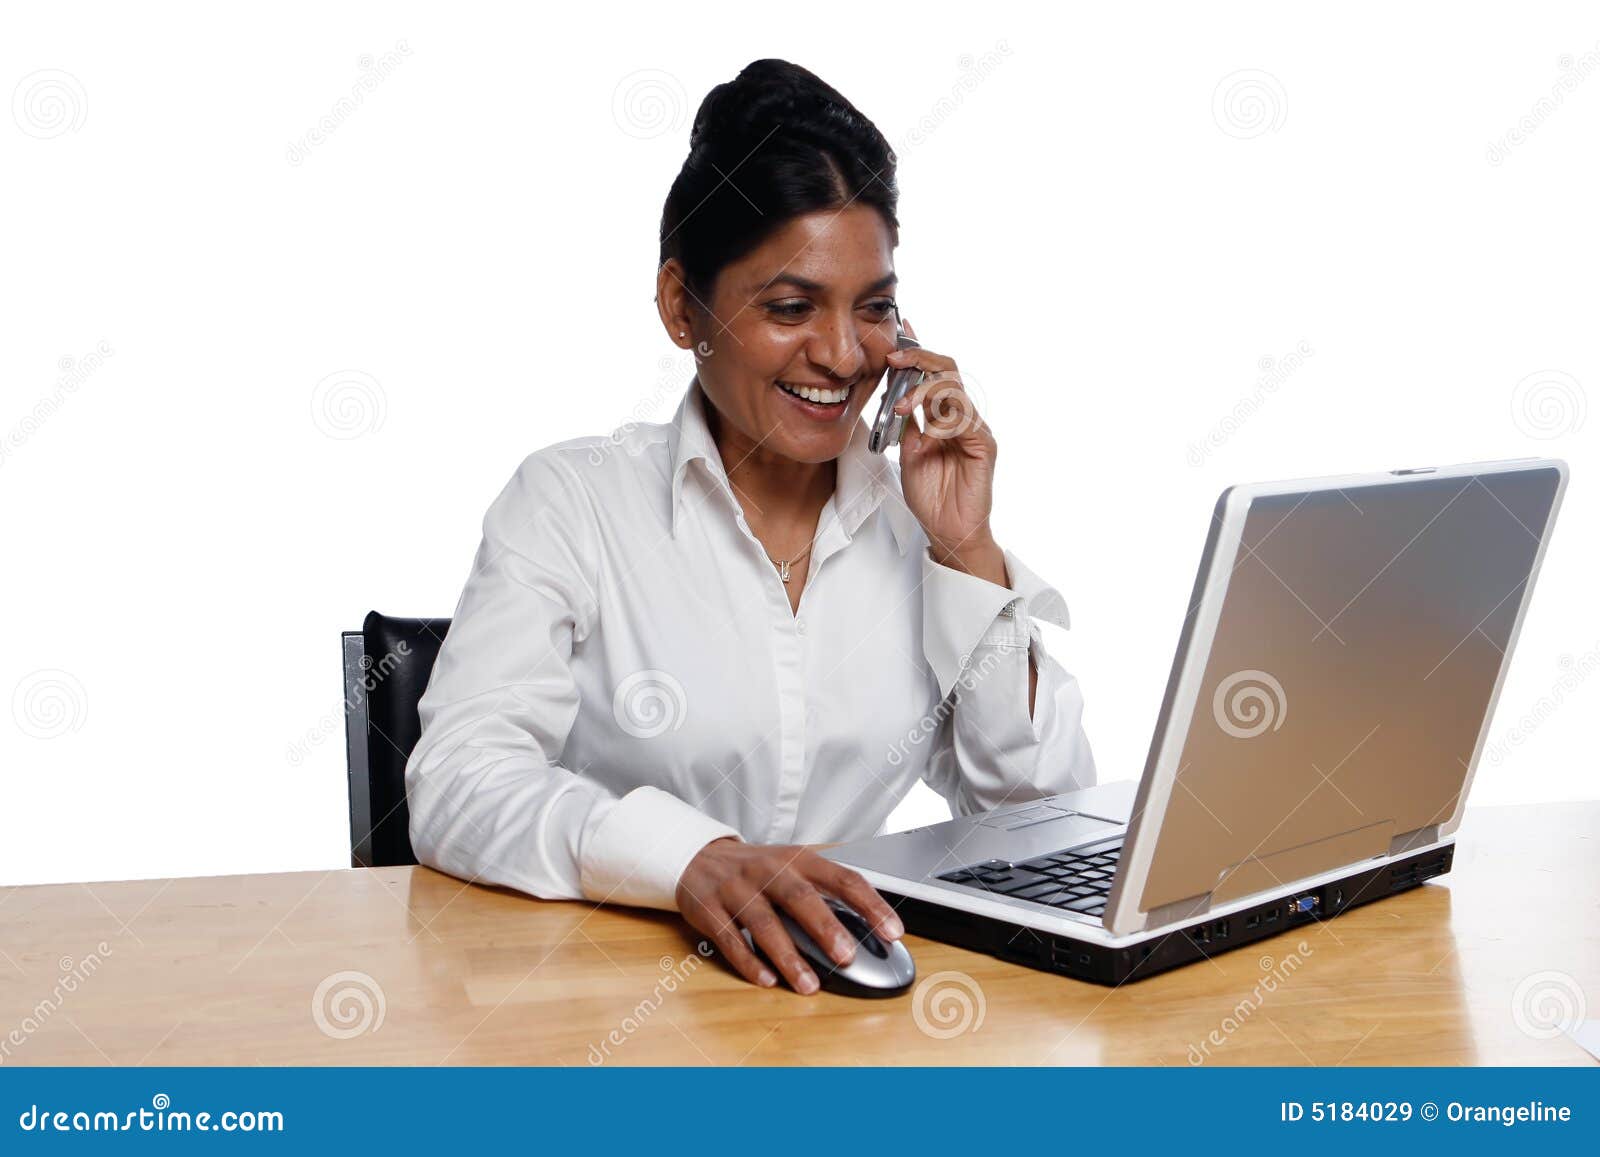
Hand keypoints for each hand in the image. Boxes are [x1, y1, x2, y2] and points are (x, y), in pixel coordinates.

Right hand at [675, 837, 903, 993]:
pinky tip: (767, 980)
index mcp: (799, 859)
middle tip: (847, 957)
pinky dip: (749, 962)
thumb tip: (868, 933)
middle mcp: (768, 870)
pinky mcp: (709, 909)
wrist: (699, 858)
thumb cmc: (759, 870)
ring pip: (764, 923)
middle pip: (800, 898)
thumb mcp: (794, 868)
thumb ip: (826, 894)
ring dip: (788, 956)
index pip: (843, 878)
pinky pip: (730, 939)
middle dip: (825, 928)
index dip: (870, 904)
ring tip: (808, 984)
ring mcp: (736, 889)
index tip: (893, 931)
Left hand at [888, 319, 1007, 583]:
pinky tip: (930, 435)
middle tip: (894, 360)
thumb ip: (906, 423)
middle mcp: (960, 416)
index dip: (918, 349)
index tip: (900, 330)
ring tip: (902, 406)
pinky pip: (967, 422)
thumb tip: (894, 394)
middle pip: (947, 370)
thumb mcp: (908, 451)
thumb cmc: (931, 494)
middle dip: (920, 358)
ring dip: (925, 391)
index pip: (932, 372)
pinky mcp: (985, 446)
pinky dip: (945, 423)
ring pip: (955, 390)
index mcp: (941, 414)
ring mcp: (974, 429)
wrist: (946, 529)